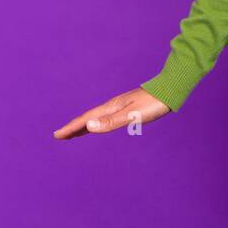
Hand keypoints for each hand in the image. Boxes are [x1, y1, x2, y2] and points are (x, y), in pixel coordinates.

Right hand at [53, 87, 171, 138]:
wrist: (170, 91)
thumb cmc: (152, 104)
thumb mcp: (132, 115)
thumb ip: (110, 121)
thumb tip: (88, 126)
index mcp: (111, 108)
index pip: (86, 120)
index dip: (71, 128)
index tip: (57, 135)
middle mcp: (113, 106)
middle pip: (88, 118)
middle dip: (74, 127)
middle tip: (60, 136)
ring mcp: (120, 106)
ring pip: (97, 117)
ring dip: (84, 125)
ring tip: (75, 133)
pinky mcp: (129, 108)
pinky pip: (107, 116)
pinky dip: (99, 122)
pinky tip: (101, 124)